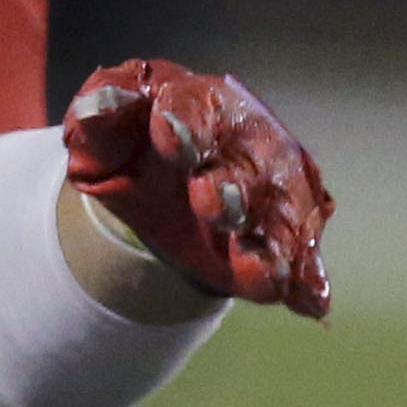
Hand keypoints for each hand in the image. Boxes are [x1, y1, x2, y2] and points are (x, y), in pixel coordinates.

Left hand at [63, 62, 331, 316]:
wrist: (169, 178)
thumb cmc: (137, 144)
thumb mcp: (103, 132)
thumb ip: (97, 116)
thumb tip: (97, 107)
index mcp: (201, 105)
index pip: (195, 106)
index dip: (186, 122)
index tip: (170, 139)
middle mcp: (250, 143)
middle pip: (249, 163)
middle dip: (234, 187)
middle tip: (211, 206)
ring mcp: (275, 190)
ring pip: (283, 214)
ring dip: (276, 243)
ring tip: (264, 273)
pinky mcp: (286, 236)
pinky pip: (304, 257)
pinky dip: (308, 280)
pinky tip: (309, 301)